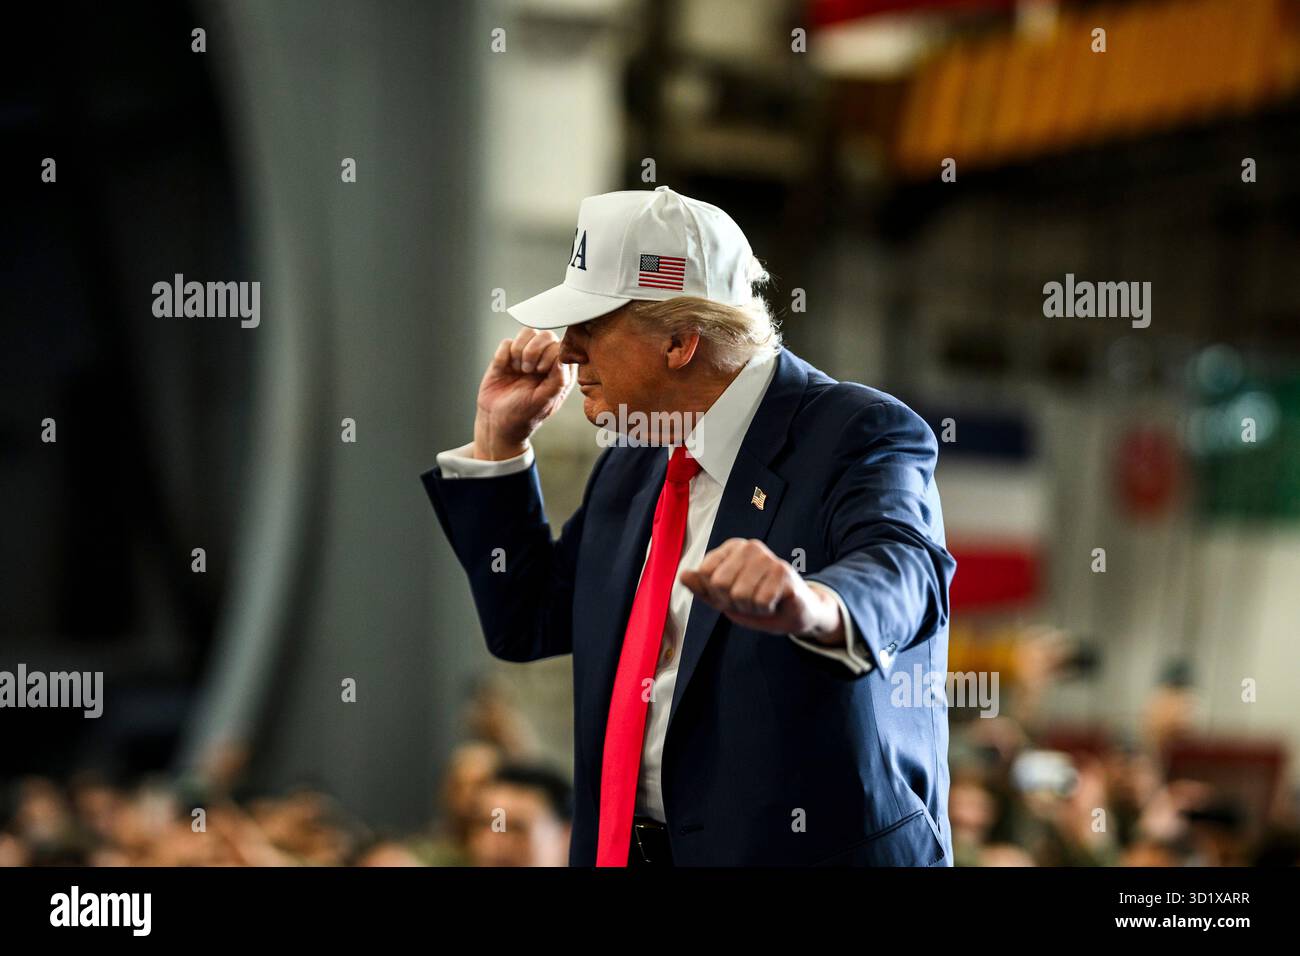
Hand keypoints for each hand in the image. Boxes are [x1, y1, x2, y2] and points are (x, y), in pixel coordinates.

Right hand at [473, 328, 574, 459]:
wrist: (496, 422)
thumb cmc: (523, 415)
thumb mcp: (545, 401)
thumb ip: (558, 380)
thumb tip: (563, 358)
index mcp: (559, 372)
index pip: (561, 346)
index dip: (549, 355)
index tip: (539, 372)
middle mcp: (544, 361)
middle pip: (546, 335)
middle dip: (534, 350)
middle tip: (527, 370)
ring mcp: (525, 357)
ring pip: (528, 332)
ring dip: (520, 350)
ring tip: (518, 369)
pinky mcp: (506, 357)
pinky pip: (507, 342)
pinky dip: (504, 355)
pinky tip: (505, 369)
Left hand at [679, 538, 843, 643]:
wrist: (795, 612)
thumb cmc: (757, 601)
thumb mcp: (724, 598)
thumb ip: (702, 588)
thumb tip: (683, 576)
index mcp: (732, 548)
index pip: (704, 574)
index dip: (715, 593)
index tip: (731, 594)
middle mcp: (750, 547)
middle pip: (719, 584)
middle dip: (732, 601)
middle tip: (749, 600)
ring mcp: (768, 558)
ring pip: (740, 595)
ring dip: (750, 607)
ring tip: (762, 601)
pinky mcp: (784, 573)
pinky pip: (760, 602)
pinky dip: (765, 610)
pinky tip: (775, 603)